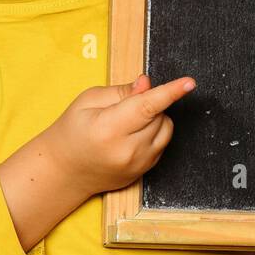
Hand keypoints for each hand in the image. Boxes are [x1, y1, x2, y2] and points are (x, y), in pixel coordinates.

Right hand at [44, 73, 195, 196]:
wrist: (64, 170)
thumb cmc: (73, 130)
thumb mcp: (89, 100)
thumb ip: (122, 91)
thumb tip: (147, 84)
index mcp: (108, 129)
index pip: (147, 106)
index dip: (170, 92)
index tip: (189, 82)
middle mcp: (126, 150)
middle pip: (159, 115)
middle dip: (149, 103)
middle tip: (124, 107)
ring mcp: (137, 165)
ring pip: (166, 129)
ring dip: (155, 119)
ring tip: (128, 122)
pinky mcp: (144, 172)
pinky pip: (163, 144)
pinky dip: (154, 134)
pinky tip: (131, 136)